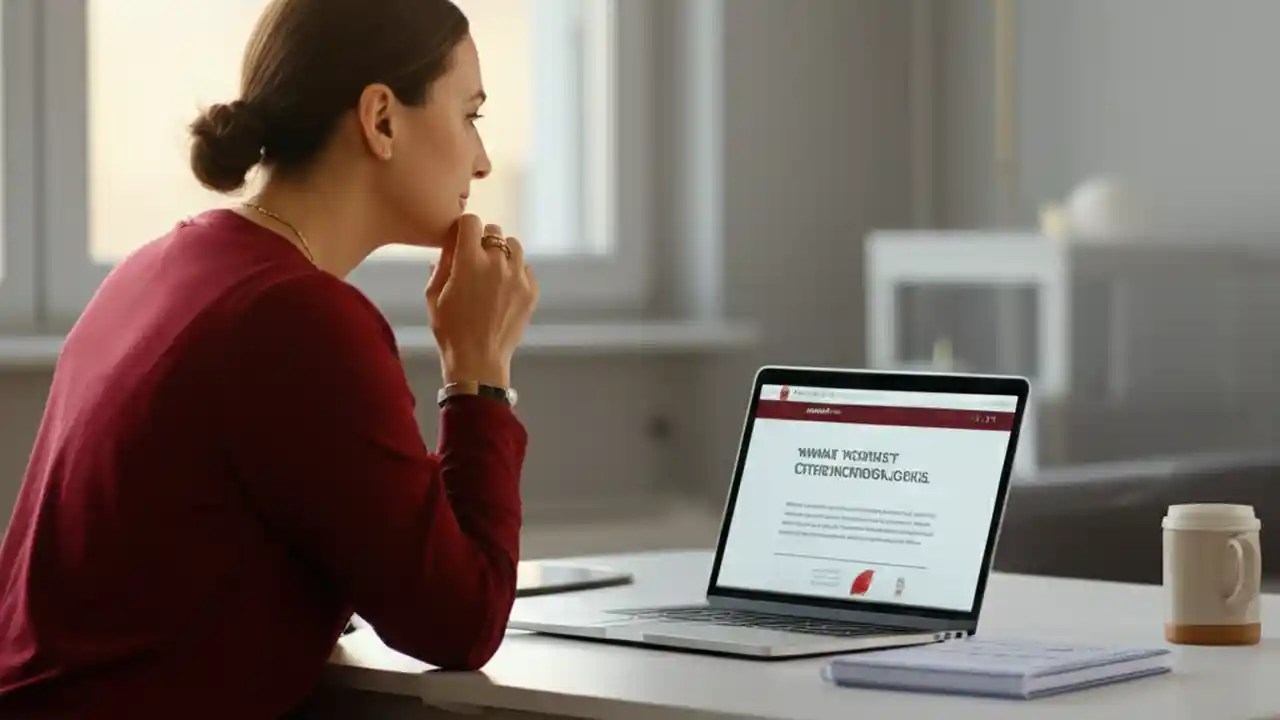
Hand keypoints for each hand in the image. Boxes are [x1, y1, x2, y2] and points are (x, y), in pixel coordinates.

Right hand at [425, 215, 538, 387]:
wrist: (478, 361)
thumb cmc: (450, 330)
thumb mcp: (433, 296)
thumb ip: (442, 264)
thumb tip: (449, 245)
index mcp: (469, 261)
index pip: (471, 221)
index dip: (465, 227)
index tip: (462, 238)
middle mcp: (496, 263)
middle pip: (494, 231)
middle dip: (483, 239)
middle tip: (476, 258)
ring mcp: (517, 277)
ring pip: (514, 246)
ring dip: (502, 253)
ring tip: (493, 271)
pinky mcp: (531, 291)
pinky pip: (526, 269)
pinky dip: (516, 273)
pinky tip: (505, 289)